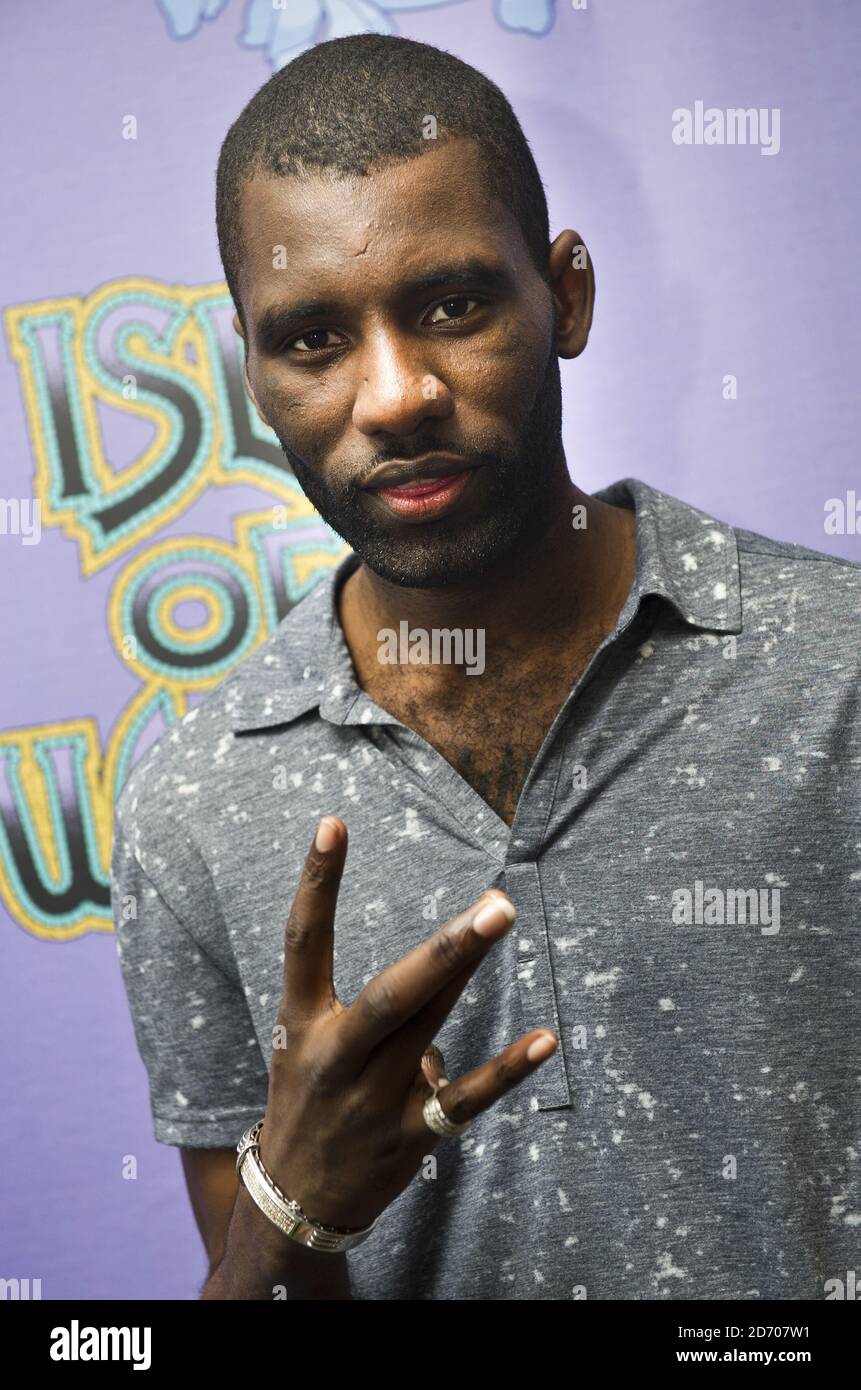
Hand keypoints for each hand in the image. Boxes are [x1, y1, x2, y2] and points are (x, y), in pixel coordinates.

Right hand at [257, 816, 558, 1229]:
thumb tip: (439, 991)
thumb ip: (373, 1012)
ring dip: (465, 969)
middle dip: (442, 947)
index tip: (334, 823)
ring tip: (501, 915)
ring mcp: (372, 1099)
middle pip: (391, 991)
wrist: (290, 1206)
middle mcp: (335, 1055)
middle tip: (493, 902)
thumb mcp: (307, 1048)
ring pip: (426, 1025)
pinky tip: (544, 1038)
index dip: (316, 882)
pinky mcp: (409, 1136)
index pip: (302, 941)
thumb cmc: (309, 1103)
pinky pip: (464, 1098)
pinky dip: (506, 1069)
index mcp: (301, 1022)